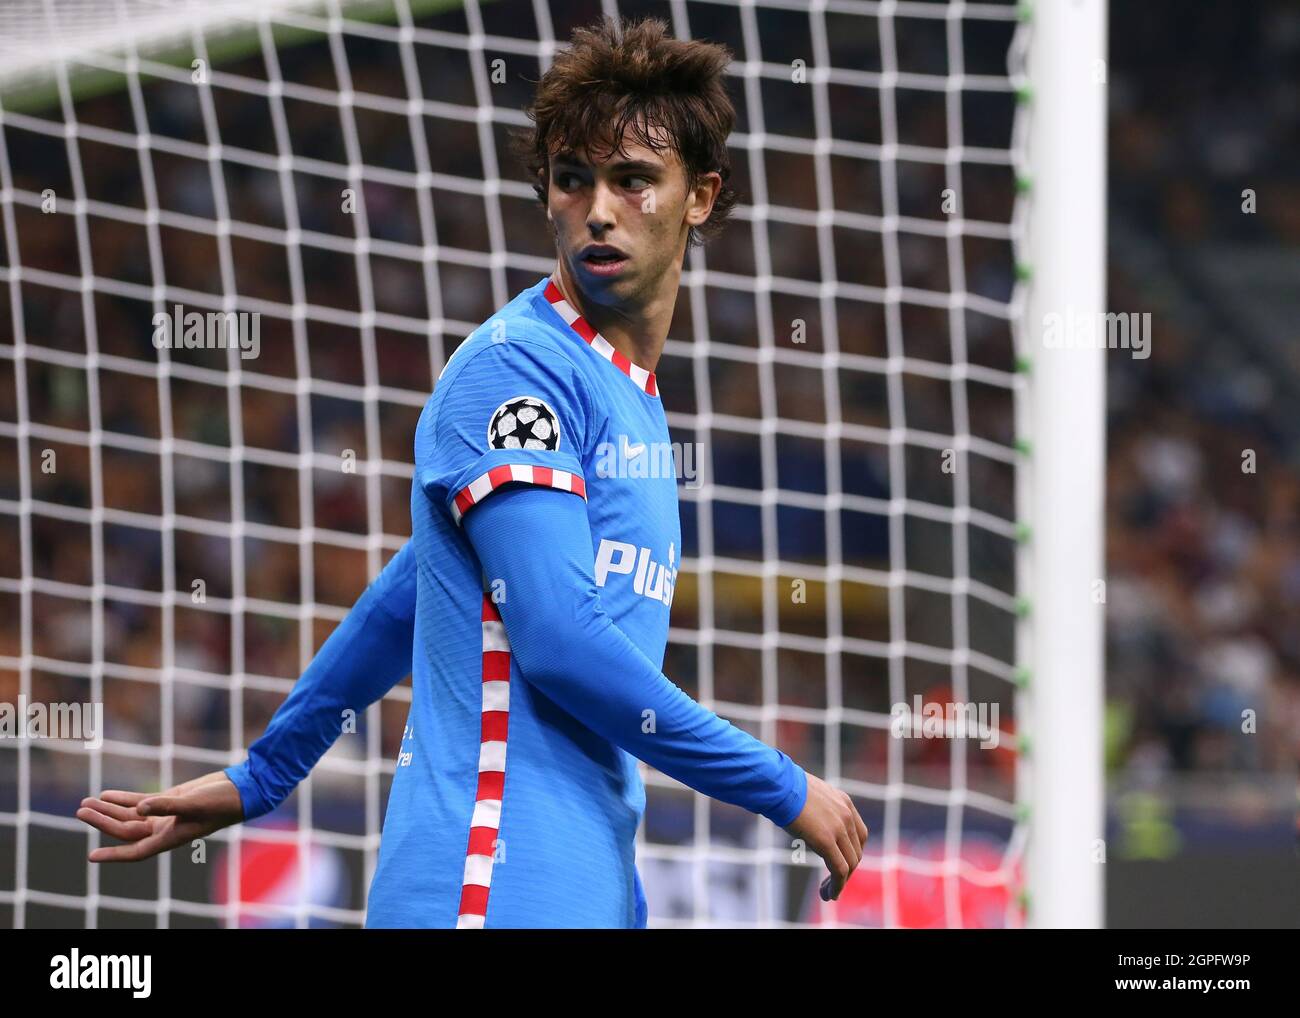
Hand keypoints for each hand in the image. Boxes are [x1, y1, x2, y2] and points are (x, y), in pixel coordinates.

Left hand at [77, 770, 245, 862]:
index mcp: (170, 837)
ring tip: (86, 802)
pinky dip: (122, 799)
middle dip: (102, 821)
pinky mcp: (170, 800)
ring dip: (108, 809)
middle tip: (81, 811)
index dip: (113, 854)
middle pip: (126, 829)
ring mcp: (165, 814)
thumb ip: (167, 805)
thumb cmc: (220, 802)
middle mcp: (164, 829)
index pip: (135, 850)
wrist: (240, 789)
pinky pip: (140, 801)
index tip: (92, 856)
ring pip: (130, 815)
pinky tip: (106, 794)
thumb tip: (139, 807)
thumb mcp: (194, 803)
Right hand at [784, 772, 867, 900]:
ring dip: (841, 881)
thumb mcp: (807, 794)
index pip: (859, 834)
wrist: (776, 784)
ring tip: (829, 893)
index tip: (839, 864)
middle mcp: (847, 814)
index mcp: (844, 802)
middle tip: (832, 882)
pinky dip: (837, 885)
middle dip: (846, 870)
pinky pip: (839, 870)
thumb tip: (806, 817)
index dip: (851, 853)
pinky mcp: (826, 840)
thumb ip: (815, 808)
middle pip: (856, 851)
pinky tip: (829, 894)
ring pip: (850, 864)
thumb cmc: (782, 787)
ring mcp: (839, 827)